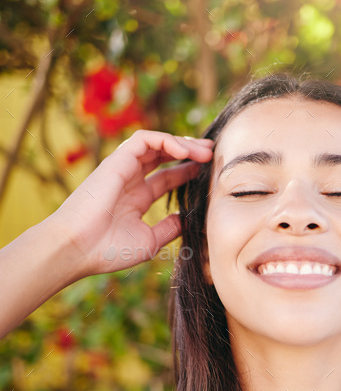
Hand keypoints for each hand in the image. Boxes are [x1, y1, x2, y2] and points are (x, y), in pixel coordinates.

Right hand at [50, 130, 213, 276]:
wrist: (78, 249)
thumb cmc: (108, 250)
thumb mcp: (149, 241)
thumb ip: (169, 228)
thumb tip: (187, 219)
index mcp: (135, 199)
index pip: (166, 178)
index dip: (187, 172)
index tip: (208, 172)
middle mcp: (129, 181)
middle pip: (163, 156)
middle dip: (189, 153)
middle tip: (212, 154)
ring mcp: (122, 169)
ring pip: (156, 144)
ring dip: (182, 144)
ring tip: (204, 151)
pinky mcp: (116, 160)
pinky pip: (144, 140)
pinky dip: (166, 140)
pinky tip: (185, 152)